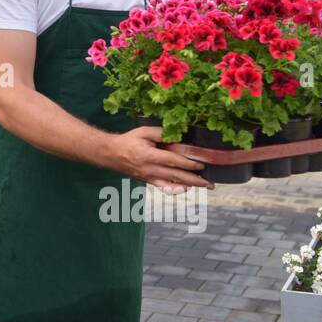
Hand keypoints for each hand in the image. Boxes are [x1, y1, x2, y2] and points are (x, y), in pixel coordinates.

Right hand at [100, 126, 214, 189]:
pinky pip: (164, 187)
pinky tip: (185, 189)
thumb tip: (178, 138)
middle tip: (210, 183)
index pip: (173, 161)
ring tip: (204, 186)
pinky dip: (176, 189)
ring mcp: (149, 177)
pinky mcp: (147, 181)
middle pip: (176, 175)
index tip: (202, 165)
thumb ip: (160, 134)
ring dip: (190, 185)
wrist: (110, 154)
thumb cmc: (128, 140)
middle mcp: (150, 169)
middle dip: (195, 180)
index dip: (188, 164)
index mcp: (149, 156)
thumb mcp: (143, 132)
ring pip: (173, 183)